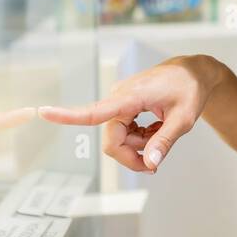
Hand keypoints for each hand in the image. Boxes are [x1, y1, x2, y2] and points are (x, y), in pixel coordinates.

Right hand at [39, 55, 215, 173]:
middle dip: (132, 156)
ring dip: (139, 146)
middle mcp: (119, 98)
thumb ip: (165, 142)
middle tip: (155, 164)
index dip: (67, 116)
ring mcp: (120, 102)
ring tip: (161, 134)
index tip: (43, 112)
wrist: (193, 72)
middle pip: (113, 141)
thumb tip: (150, 164)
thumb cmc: (190, 90)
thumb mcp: (184, 119)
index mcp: (130, 97)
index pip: (94, 111)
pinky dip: (139, 137)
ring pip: (119, 139)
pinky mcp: (123, 106)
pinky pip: (124, 132)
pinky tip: (155, 128)